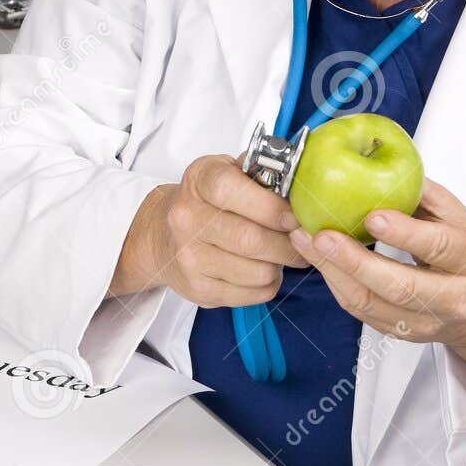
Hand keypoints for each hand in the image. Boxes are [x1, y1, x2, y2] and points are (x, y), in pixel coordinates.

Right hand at [109, 154, 306, 307]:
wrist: (163, 237)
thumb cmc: (207, 201)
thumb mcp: (226, 171)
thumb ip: (260, 174)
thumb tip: (300, 190)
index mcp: (198, 181)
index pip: (232, 191)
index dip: (271, 206)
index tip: (293, 215)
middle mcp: (186, 220)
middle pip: (251, 239)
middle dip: (288, 243)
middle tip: (302, 240)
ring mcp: (189, 258)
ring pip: (258, 272)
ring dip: (280, 265)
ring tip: (280, 254)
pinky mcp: (199, 289)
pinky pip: (254, 294)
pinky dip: (269, 284)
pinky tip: (263, 269)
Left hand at [288, 177, 465, 384]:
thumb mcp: (460, 219)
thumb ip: (425, 196)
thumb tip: (382, 165)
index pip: (440, 248)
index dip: (405, 233)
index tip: (372, 217)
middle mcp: (452, 298)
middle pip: (400, 287)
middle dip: (355, 262)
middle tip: (321, 235)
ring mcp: (425, 322)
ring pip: (372, 304)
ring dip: (333, 273)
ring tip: (306, 242)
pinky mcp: (401, 333)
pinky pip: (361, 312)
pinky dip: (336, 284)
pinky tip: (319, 261)